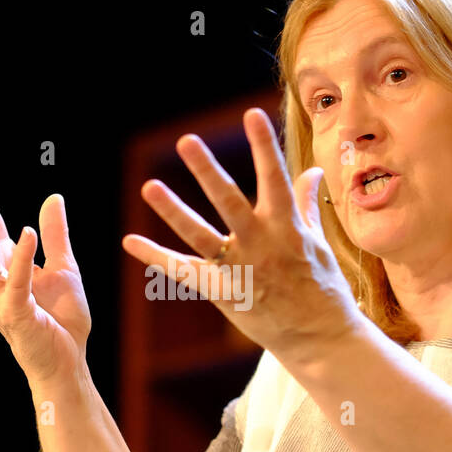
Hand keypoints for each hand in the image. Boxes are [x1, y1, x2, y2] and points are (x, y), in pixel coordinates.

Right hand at [0, 155, 91, 386]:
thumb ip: (55, 236)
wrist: (68, 362)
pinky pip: (17, 281)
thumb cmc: (62, 321)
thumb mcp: (63, 268)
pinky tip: (24, 232)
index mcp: (4, 265)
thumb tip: (53, 197)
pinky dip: (22, 258)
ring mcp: (0, 297)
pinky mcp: (16, 314)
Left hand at [121, 108, 361, 364]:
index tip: (252, 114)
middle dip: (208, 171)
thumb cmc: (321, 286)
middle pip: (230, 201)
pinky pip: (184, 273)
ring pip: (201, 236)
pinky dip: (156, 258)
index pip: (275, 179)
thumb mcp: (318, 241)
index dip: (264, 147)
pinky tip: (130, 241)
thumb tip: (311, 170)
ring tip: (149, 186)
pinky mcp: (223, 292)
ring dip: (173, 211)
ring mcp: (240, 269)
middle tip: (186, 141)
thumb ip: (306, 204)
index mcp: (288, 227)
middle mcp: (261, 244)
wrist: (319, 337)